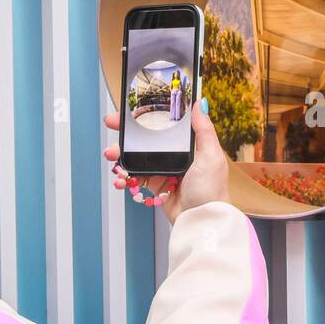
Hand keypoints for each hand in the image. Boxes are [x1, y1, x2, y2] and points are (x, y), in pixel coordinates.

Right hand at [103, 95, 229, 225]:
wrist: (200, 220)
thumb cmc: (211, 190)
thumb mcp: (210, 156)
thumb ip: (203, 130)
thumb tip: (200, 104)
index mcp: (188, 144)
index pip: (164, 124)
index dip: (147, 116)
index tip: (131, 111)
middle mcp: (175, 155)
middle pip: (146, 140)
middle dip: (126, 136)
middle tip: (113, 128)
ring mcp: (164, 170)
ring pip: (137, 158)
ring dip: (122, 158)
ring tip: (113, 159)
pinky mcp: (156, 185)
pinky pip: (137, 177)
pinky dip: (126, 178)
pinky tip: (121, 179)